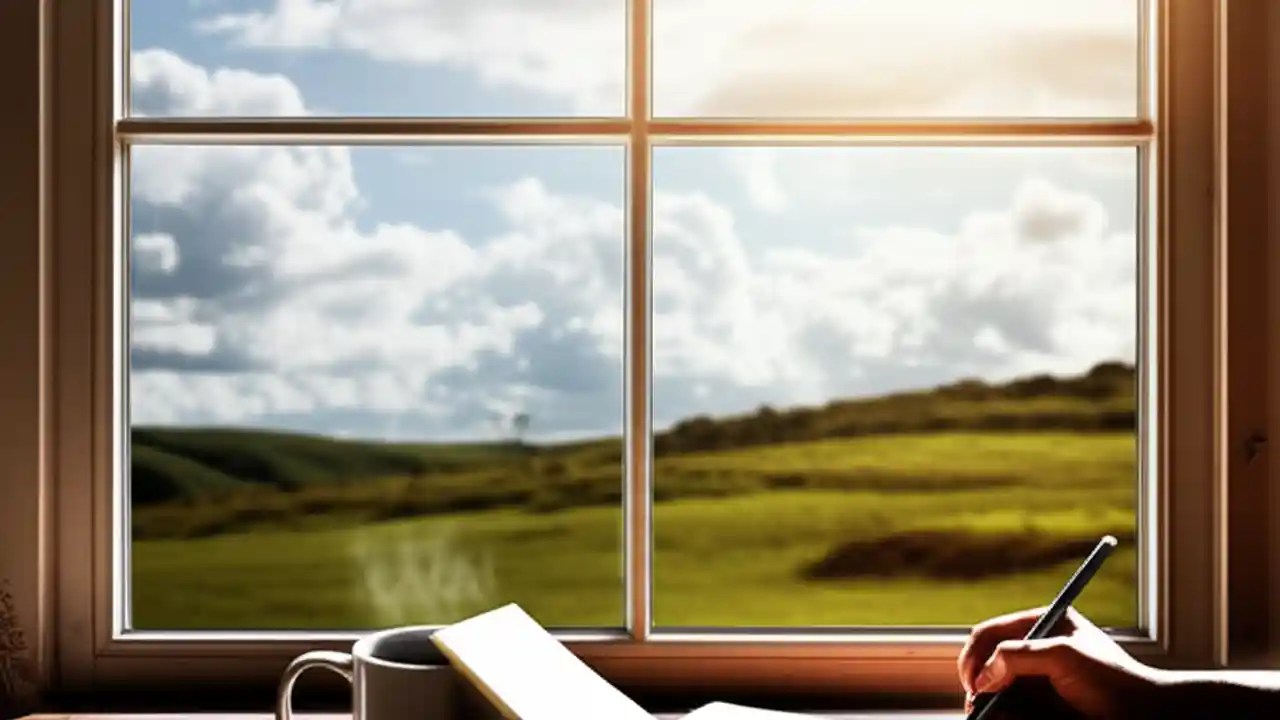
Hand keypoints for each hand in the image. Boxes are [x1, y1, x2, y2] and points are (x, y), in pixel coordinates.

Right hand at [957, 607, 1163, 718]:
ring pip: (993, 691)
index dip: (974, 656)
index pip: (989, 633)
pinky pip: (1009, 709)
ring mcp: (1036, 679)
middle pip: (984, 663)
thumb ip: (1017, 656)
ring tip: (991, 715)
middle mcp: (1033, 650)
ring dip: (988, 704)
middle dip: (977, 684)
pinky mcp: (1040, 706)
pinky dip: (1005, 715)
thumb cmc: (1112, 679)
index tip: (974, 683)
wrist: (1145, 715)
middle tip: (978, 705)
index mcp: (1039, 625)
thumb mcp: (1062, 656)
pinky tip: (1009, 718)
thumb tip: (983, 676)